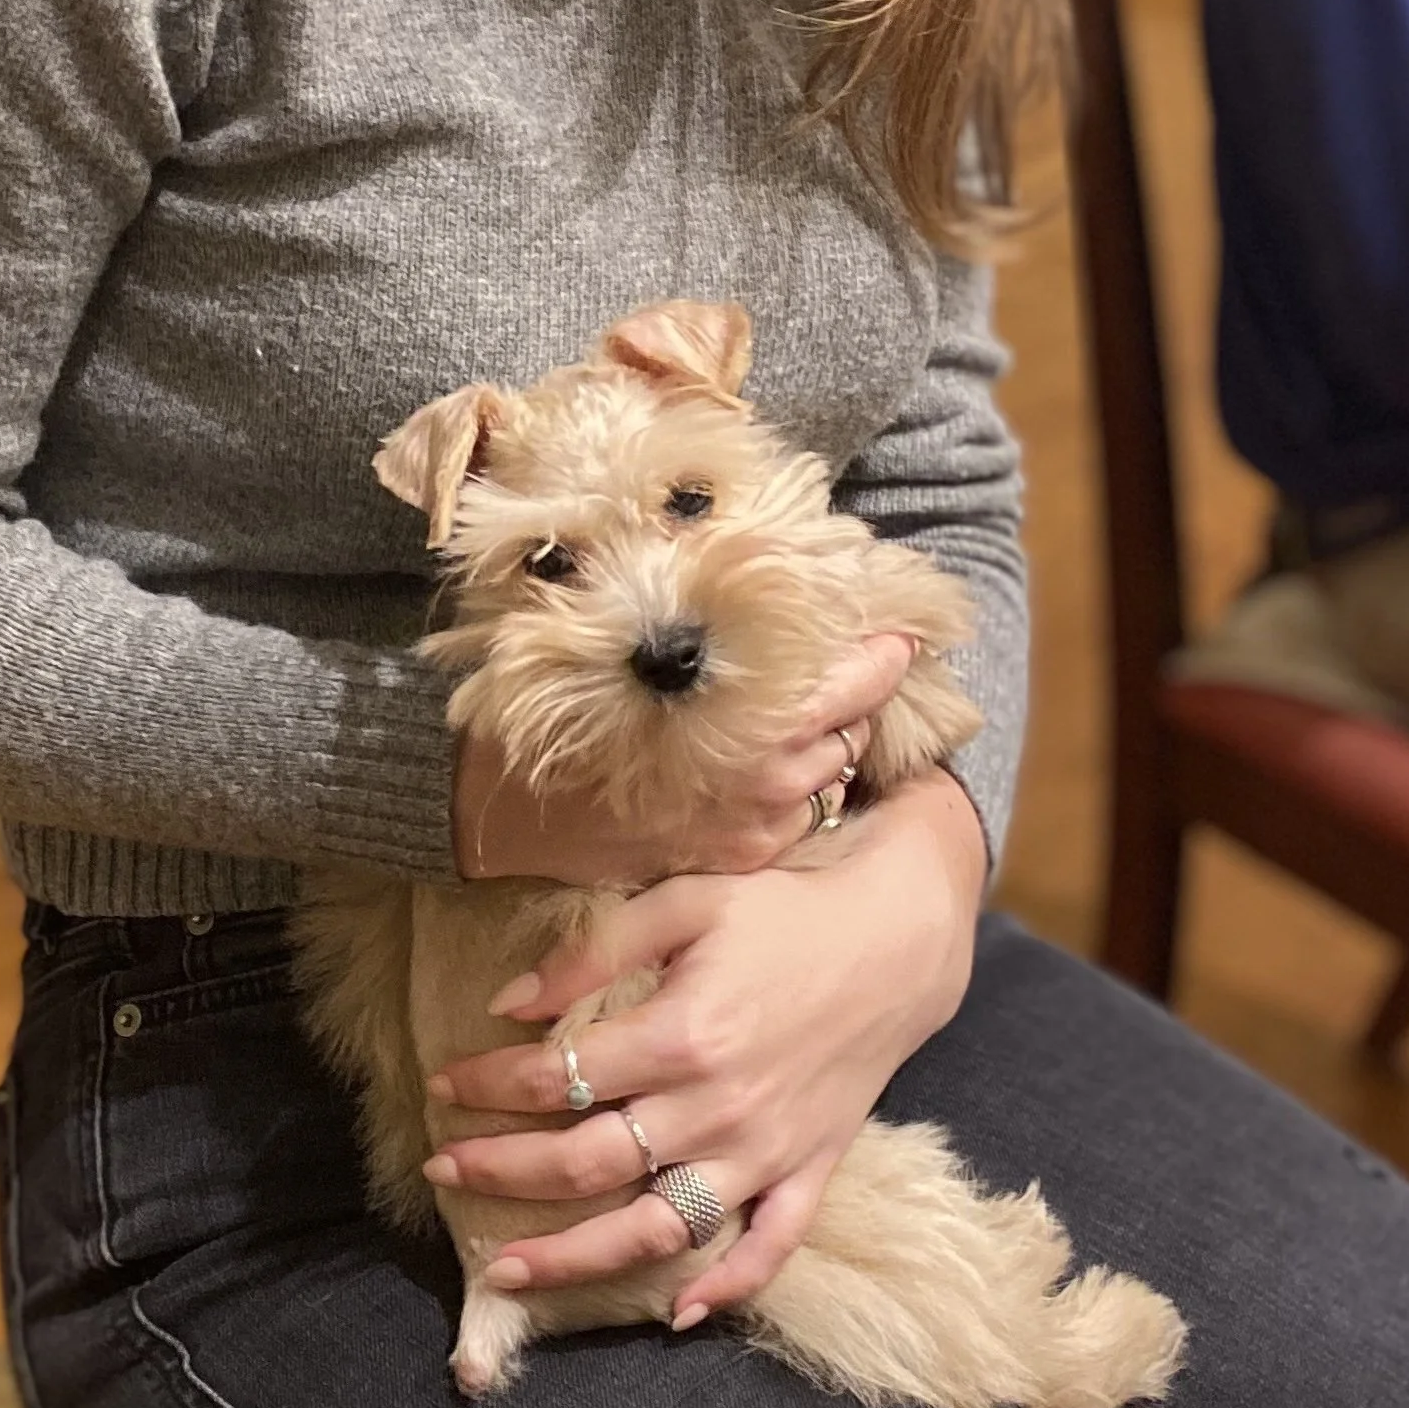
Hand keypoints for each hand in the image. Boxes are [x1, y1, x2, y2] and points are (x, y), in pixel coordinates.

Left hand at [424, 770, 986, 1322]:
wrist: (895, 937)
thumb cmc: (783, 909)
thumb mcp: (684, 901)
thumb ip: (593, 951)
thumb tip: (509, 1003)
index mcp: (680, 1035)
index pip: (557, 1078)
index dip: (487, 1084)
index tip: (442, 1083)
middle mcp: (716, 1109)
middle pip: (587, 1165)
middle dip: (500, 1172)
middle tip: (441, 1169)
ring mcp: (763, 1152)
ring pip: (657, 1230)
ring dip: (575, 1259)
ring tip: (504, 1271)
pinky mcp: (808, 1172)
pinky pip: (767, 1251)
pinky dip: (726, 1290)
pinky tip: (676, 1316)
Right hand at [451, 631, 916, 882]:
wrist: (507, 810)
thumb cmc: (563, 704)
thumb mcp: (623, 635)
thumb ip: (696, 609)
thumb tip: (752, 551)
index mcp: (751, 715)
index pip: (853, 680)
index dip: (882, 653)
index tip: (901, 632)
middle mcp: (769, 775)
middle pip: (851, 725)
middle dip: (855, 694)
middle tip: (855, 661)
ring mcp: (759, 822)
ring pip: (829, 771)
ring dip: (825, 741)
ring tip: (800, 710)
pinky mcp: (742, 856)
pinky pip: (800, 814)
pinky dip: (796, 786)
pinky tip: (765, 761)